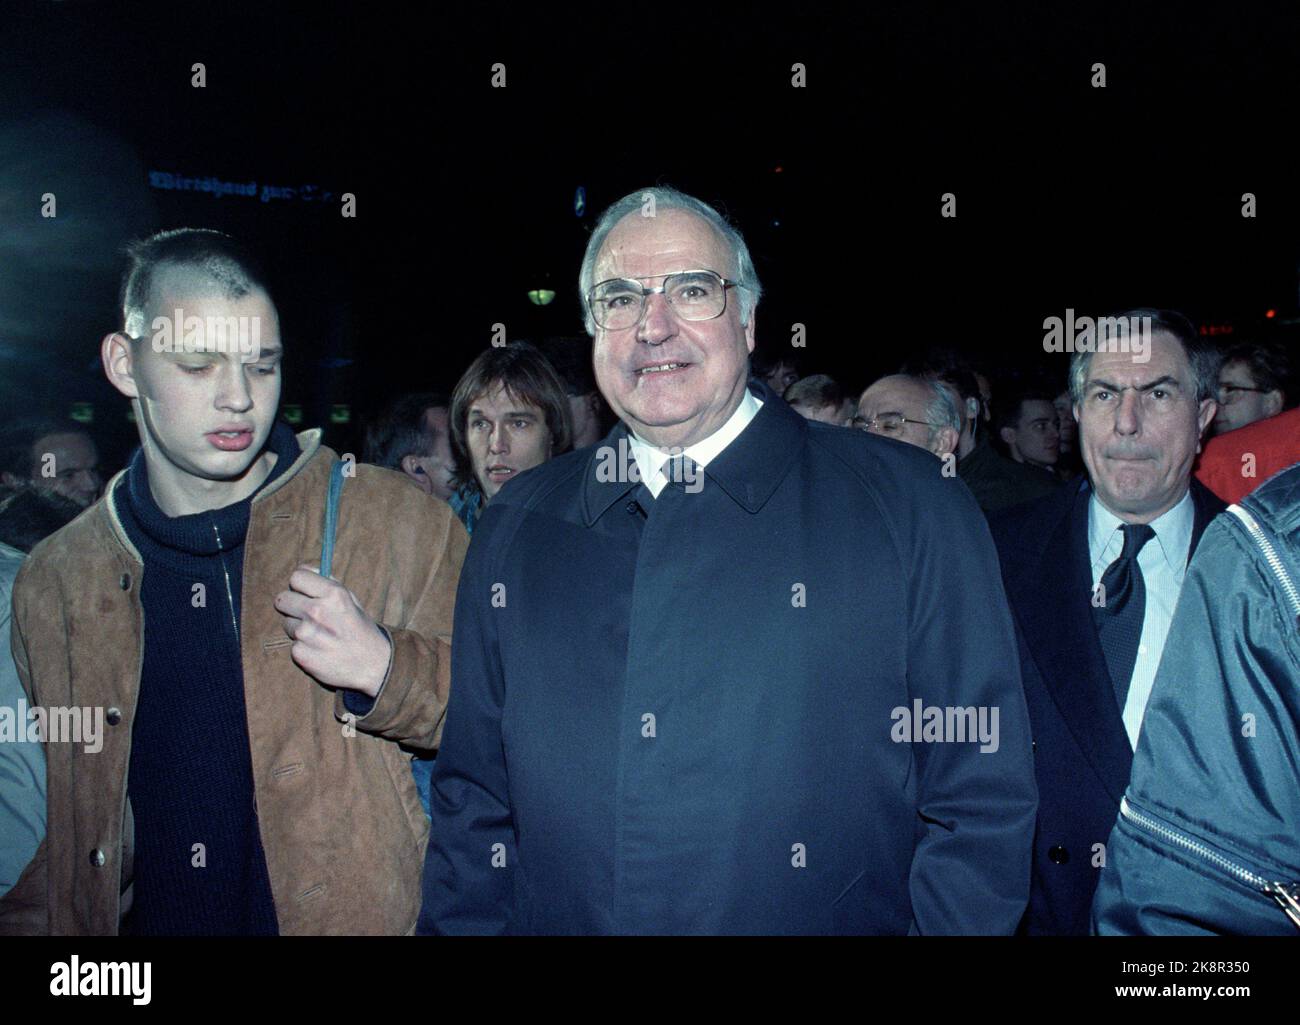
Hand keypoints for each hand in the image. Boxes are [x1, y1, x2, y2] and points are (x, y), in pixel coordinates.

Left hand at [274, 564, 390, 696]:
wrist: (373, 665)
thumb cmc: (360, 629)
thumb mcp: (352, 600)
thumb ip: (328, 584)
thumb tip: (305, 570)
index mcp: (333, 594)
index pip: (296, 577)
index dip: (300, 585)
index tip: (304, 591)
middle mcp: (317, 611)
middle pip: (283, 599)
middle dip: (293, 605)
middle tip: (307, 614)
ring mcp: (307, 634)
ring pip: (286, 623)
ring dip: (298, 627)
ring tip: (319, 635)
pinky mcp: (300, 653)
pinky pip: (292, 644)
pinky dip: (302, 647)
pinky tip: (319, 650)